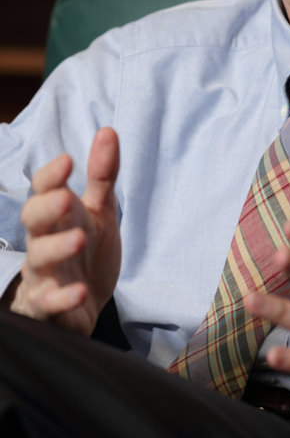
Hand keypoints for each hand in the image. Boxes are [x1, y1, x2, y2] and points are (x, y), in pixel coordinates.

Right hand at [10, 127, 120, 335]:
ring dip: (56, 248)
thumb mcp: (100, 211)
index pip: (44, 190)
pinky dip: (62, 297)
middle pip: (33, 220)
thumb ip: (103, 175)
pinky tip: (80, 291)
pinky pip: (49, 302)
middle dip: (46, 207)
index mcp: (57, 214)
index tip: (68, 160)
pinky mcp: (49, 306)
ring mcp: (43, 273)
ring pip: (38, 259)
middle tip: (65, 198)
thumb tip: (108, 131)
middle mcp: (44, 240)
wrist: (86, 302)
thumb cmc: (87, 250)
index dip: (52, 176)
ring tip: (79, 238)